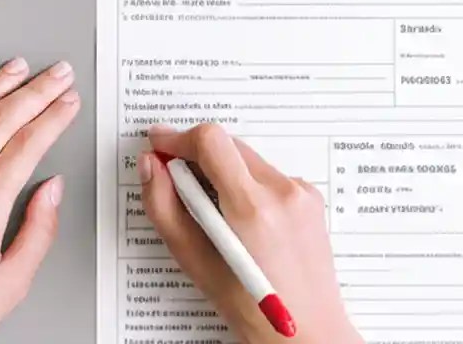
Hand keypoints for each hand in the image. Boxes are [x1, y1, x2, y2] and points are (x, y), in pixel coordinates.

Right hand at [138, 124, 361, 343]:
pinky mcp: (311, 198)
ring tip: (216, 217)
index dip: (178, 138)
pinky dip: (247, 187)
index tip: (160, 145)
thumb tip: (152, 166)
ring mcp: (301, 193)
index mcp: (252, 207)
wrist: (308, 331)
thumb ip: (164, 206)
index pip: (211, 141)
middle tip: (178, 186)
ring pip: (247, 159)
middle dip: (197, 157)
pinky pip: (267, 175)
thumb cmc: (252, 307)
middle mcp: (282, 191)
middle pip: (228, 145)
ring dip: (223, 173)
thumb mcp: (193, 260)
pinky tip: (243, 223)